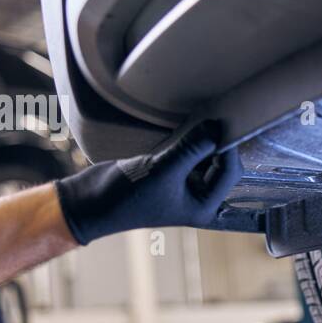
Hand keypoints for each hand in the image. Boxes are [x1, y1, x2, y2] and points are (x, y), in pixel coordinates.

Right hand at [55, 121, 241, 244]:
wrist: (91, 202)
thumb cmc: (128, 195)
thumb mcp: (163, 171)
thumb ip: (192, 150)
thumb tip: (215, 127)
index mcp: (204, 205)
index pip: (229, 171)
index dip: (228, 147)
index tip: (219, 121)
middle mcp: (198, 197)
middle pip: (222, 164)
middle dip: (217, 143)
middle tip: (212, 117)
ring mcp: (184, 185)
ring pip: (205, 157)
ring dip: (202, 140)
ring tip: (199, 119)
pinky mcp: (169, 173)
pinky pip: (188, 153)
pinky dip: (188, 141)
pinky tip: (186, 126)